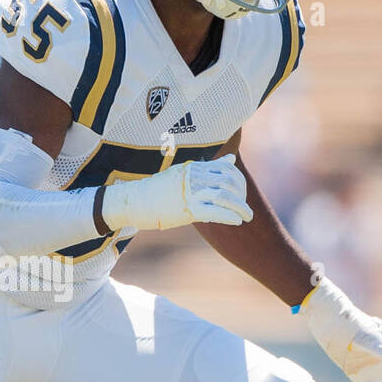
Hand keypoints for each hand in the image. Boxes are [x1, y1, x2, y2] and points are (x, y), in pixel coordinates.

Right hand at [101, 154, 252, 232]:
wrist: (133, 201)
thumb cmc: (156, 191)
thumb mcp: (183, 174)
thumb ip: (207, 168)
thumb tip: (230, 160)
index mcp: (194, 167)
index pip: (226, 168)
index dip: (239, 181)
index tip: (242, 193)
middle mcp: (194, 177)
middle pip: (229, 182)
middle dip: (242, 195)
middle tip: (248, 209)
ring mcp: (190, 192)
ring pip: (225, 197)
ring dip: (240, 208)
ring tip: (247, 217)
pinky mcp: (186, 208)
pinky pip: (215, 211)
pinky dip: (229, 216)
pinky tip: (236, 221)